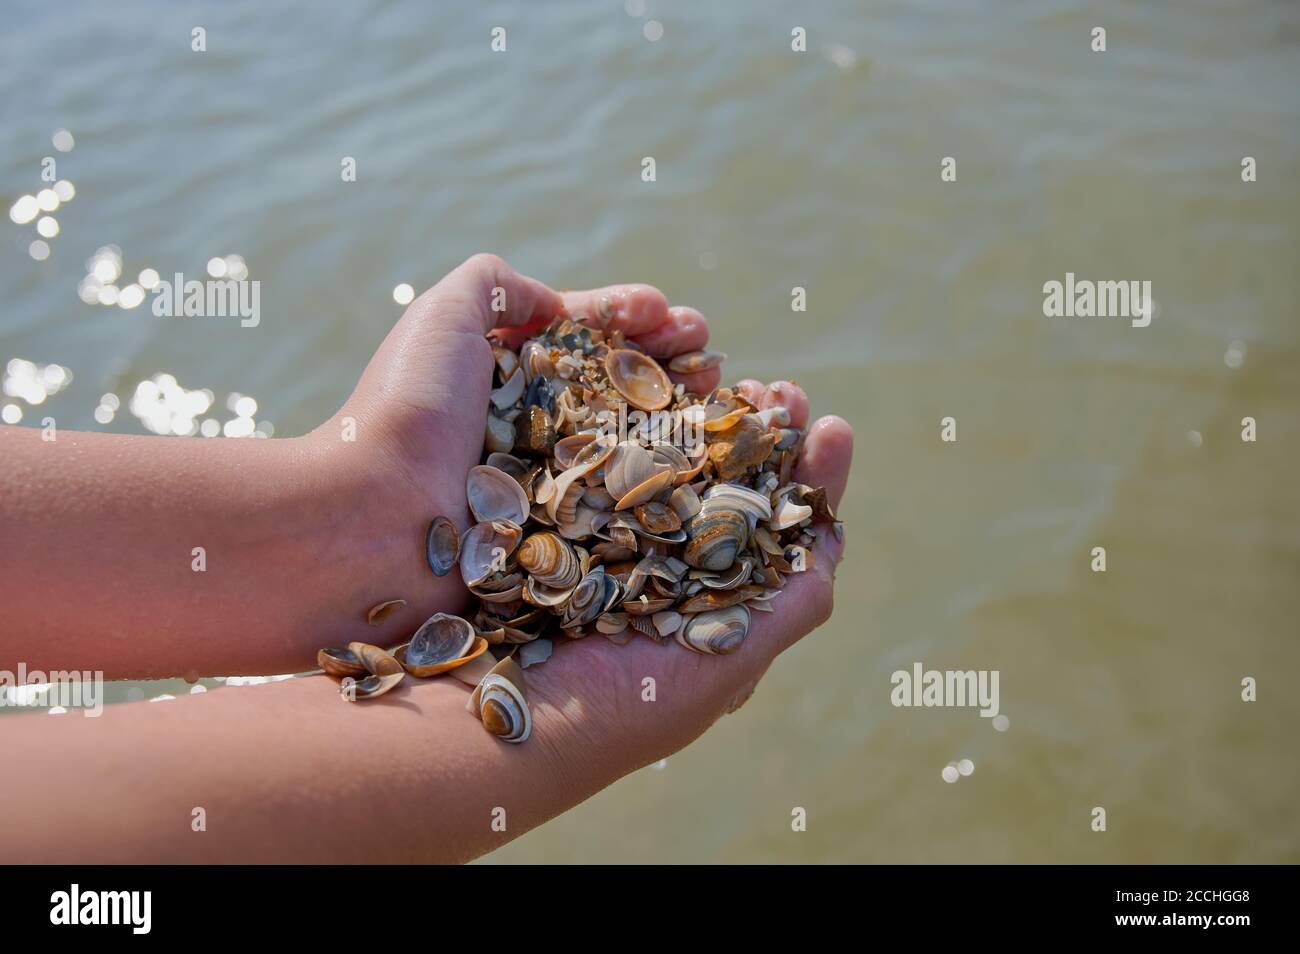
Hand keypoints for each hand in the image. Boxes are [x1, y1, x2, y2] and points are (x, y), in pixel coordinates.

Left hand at [317, 253, 727, 643]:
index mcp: (504, 377)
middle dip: (668, 364)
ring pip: (631, 442)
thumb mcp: (443, 313)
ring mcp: (547, 487)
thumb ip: (498, 283)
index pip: (581, 339)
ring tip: (721, 392)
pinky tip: (707, 459)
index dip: (630, 320)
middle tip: (709, 354)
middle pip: (615, 388)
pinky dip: (672, 479)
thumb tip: (556, 306)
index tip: (669, 313)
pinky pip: (628, 503)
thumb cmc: (409, 409)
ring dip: (681, 415)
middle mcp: (529, 430)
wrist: (375, 521)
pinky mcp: (562, 540)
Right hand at [517, 381, 851, 782]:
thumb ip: (789, 602)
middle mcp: (667, 566)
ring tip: (734, 380)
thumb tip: (836, 537)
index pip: (778, 531)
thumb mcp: (727, 662)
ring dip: (708, 416)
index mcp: (715, 605)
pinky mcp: (557, 512)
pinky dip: (636, 419)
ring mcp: (611, 537)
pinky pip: (605, 454)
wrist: (503, 713)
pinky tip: (660, 387)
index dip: (809, 478)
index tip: (832, 424)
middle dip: (762, 434)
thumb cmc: (626, 706)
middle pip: (730, 484)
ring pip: (672, 461)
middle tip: (782, 390)